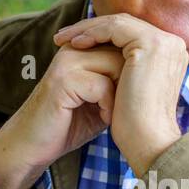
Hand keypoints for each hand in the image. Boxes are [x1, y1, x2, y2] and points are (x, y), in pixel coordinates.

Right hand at [0, 43, 123, 188]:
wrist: (32, 145)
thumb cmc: (69, 124)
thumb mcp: (101, 99)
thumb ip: (121, 81)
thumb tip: (156, 73)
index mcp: (83, 49)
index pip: (124, 43)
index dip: (137, 71)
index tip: (135, 97)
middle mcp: (74, 50)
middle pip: (124, 51)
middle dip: (132, 82)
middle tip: (125, 107)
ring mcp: (67, 63)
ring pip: (116, 65)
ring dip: (121, 94)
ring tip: (112, 114)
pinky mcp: (63, 80)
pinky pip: (103, 85)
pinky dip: (108, 106)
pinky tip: (104, 119)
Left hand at [54, 13, 187, 175]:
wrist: (147, 141)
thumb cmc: (135, 123)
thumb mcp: (130, 87)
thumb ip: (124, 67)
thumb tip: (100, 55)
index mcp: (170, 53)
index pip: (130, 33)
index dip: (101, 34)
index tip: (75, 41)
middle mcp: (172, 43)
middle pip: (124, 25)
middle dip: (91, 28)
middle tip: (63, 37)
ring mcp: (164, 41)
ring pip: (118, 23)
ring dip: (88, 29)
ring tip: (63, 40)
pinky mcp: (151, 44)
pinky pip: (115, 29)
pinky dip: (93, 33)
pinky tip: (75, 44)